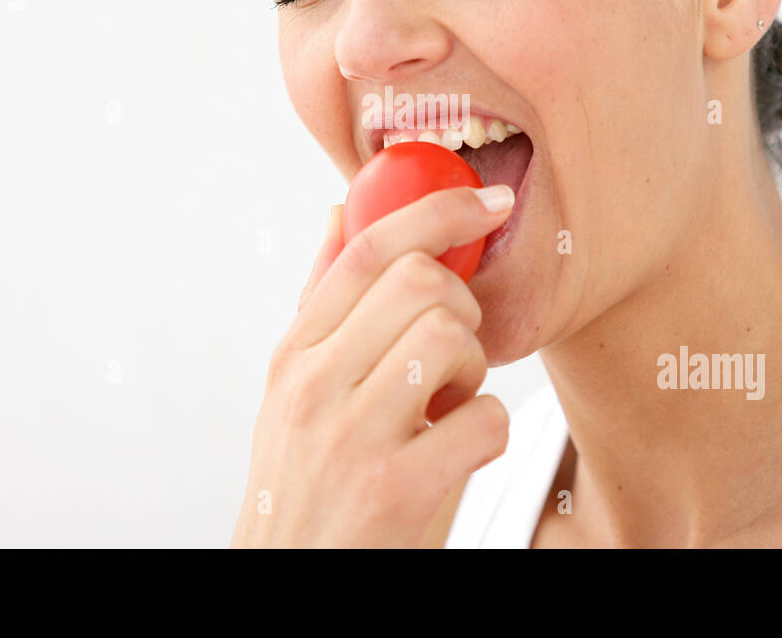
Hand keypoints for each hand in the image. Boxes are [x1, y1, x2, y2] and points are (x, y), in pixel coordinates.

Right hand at [230, 185, 514, 546]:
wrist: (292, 581)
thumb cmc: (306, 487)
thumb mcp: (292, 391)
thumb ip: (320, 303)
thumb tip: (339, 215)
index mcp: (295, 355)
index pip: (368, 249)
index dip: (438, 210)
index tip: (488, 201)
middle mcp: (314, 386)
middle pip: (421, 282)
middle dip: (461, 308)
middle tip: (453, 351)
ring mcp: (352, 437)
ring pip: (452, 338)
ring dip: (474, 372)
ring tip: (448, 405)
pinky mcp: (396, 489)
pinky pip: (484, 418)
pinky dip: (489, 432)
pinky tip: (458, 451)